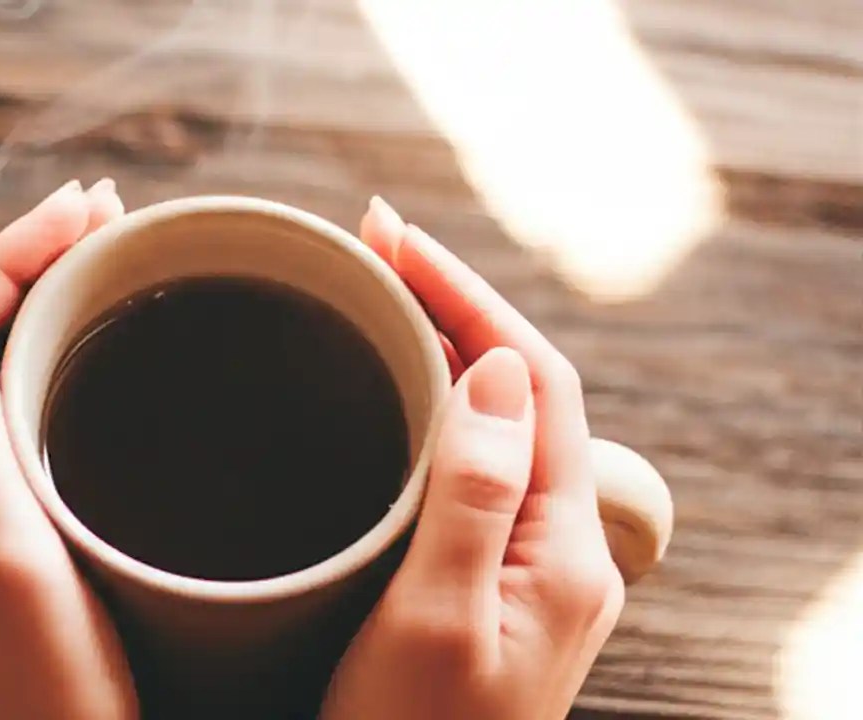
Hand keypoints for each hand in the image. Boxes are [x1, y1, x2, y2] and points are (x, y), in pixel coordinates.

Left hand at [0, 180, 138, 719]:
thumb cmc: (41, 702)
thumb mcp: (3, 564)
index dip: (8, 261)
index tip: (83, 208)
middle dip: (25, 271)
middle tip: (102, 213)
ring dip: (35, 313)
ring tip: (99, 260)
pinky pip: (7, 429)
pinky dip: (47, 372)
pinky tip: (90, 363)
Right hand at [320, 198, 624, 719]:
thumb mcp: (435, 620)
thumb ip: (473, 495)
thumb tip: (493, 367)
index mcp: (562, 549)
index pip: (534, 381)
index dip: (469, 296)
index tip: (393, 237)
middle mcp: (558, 547)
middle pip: (520, 390)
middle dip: (453, 302)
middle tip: (374, 243)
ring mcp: (525, 564)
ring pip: (496, 424)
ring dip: (443, 347)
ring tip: (377, 291)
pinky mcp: (487, 580)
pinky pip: (472, 467)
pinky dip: (431, 407)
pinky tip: (388, 393)